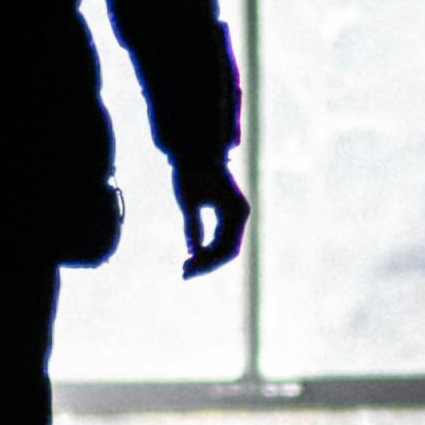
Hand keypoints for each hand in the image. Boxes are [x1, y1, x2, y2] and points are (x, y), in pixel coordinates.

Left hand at [178, 158, 249, 277]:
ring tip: (185, 266)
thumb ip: (192, 226)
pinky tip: (192, 254)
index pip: (227, 248)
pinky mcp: (228, 212)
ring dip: (207, 257)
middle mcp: (241, 214)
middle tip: (184, 273)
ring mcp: (236, 214)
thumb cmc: (190, 173)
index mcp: (235, 211)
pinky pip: (222, 236)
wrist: (195, 151)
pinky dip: (208, 247)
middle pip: (228, 250)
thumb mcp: (188, 202)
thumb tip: (192, 251)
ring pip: (225, 245)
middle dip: (207, 263)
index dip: (208, 263)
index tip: (187, 270)